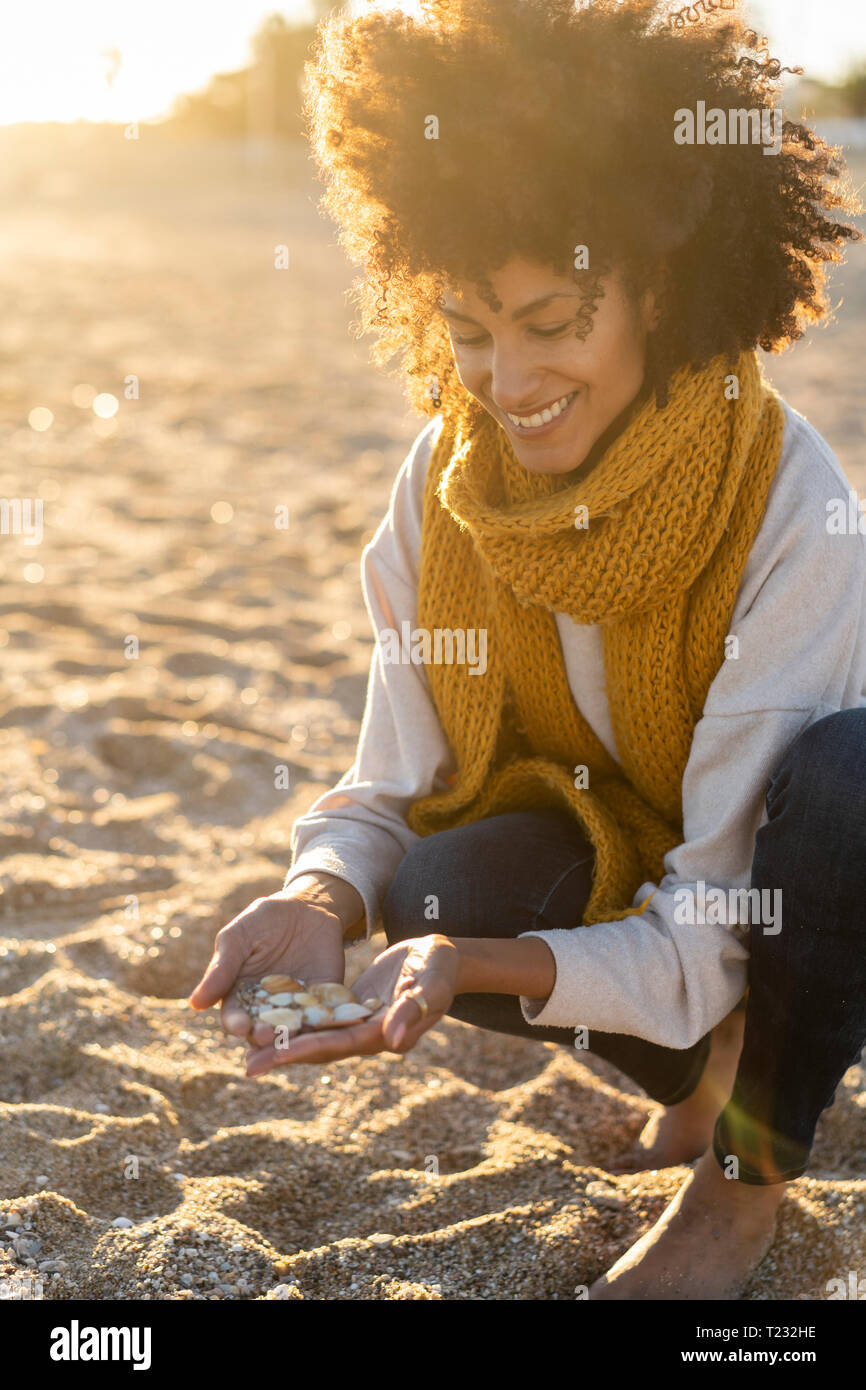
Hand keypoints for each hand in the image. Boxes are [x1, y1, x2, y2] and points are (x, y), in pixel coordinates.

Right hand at [188, 878, 351, 1048]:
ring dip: (292, 1036)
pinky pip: (322, 1016)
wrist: (305, 907)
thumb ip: (221, 969)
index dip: (236, 1023)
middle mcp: (267, 1008)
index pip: (235, 1017)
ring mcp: (296, 1006)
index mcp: (240, 996)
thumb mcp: (238, 938)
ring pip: (292, 1029)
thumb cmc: (262, 922)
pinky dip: (321, 1023)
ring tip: (292, 1034)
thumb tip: (195, 1004)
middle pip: (262, 1030)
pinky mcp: (323, 1000)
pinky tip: (322, 1024)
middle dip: (264, 1035)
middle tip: (267, 1035)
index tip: (239, 1026)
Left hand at [243, 934, 459, 1076]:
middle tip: (248, 1067)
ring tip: (248, 1053)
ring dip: (284, 1046)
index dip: (307, 1049)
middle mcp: (369, 1037)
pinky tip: (270, 1024)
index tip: (276, 1056)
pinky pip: (321, 1021)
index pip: (341, 1044)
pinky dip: (296, 1025)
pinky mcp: (353, 1012)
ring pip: (316, 1038)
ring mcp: (360, 1026)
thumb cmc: (439, 967)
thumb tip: (393, 1039)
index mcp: (386, 1034)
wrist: (441, 957)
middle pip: (321, 1048)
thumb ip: (414, 1008)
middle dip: (285, 1057)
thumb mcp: (430, 983)